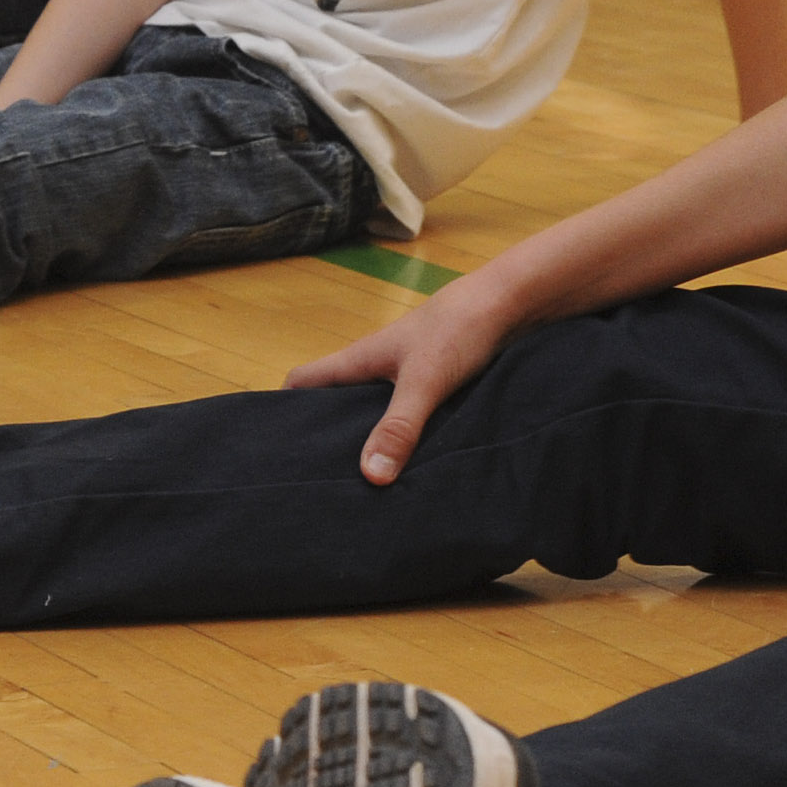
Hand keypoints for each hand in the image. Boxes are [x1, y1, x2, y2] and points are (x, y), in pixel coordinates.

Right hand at [284, 277, 517, 483]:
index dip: (284, 409)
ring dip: (368, 439)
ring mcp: (402, 375)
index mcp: (358, 361)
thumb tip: (369, 475)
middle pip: (333, 402)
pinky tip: (411, 465)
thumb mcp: (425, 382)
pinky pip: (403, 415)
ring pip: (371, 411)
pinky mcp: (431, 383)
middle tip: (320, 479)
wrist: (508, 304)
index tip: (277, 446)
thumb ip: (399, 427)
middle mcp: (374, 368)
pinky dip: (401, 437)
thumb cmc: (458, 329)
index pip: (302, 382)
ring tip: (364, 482)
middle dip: (325, 436)